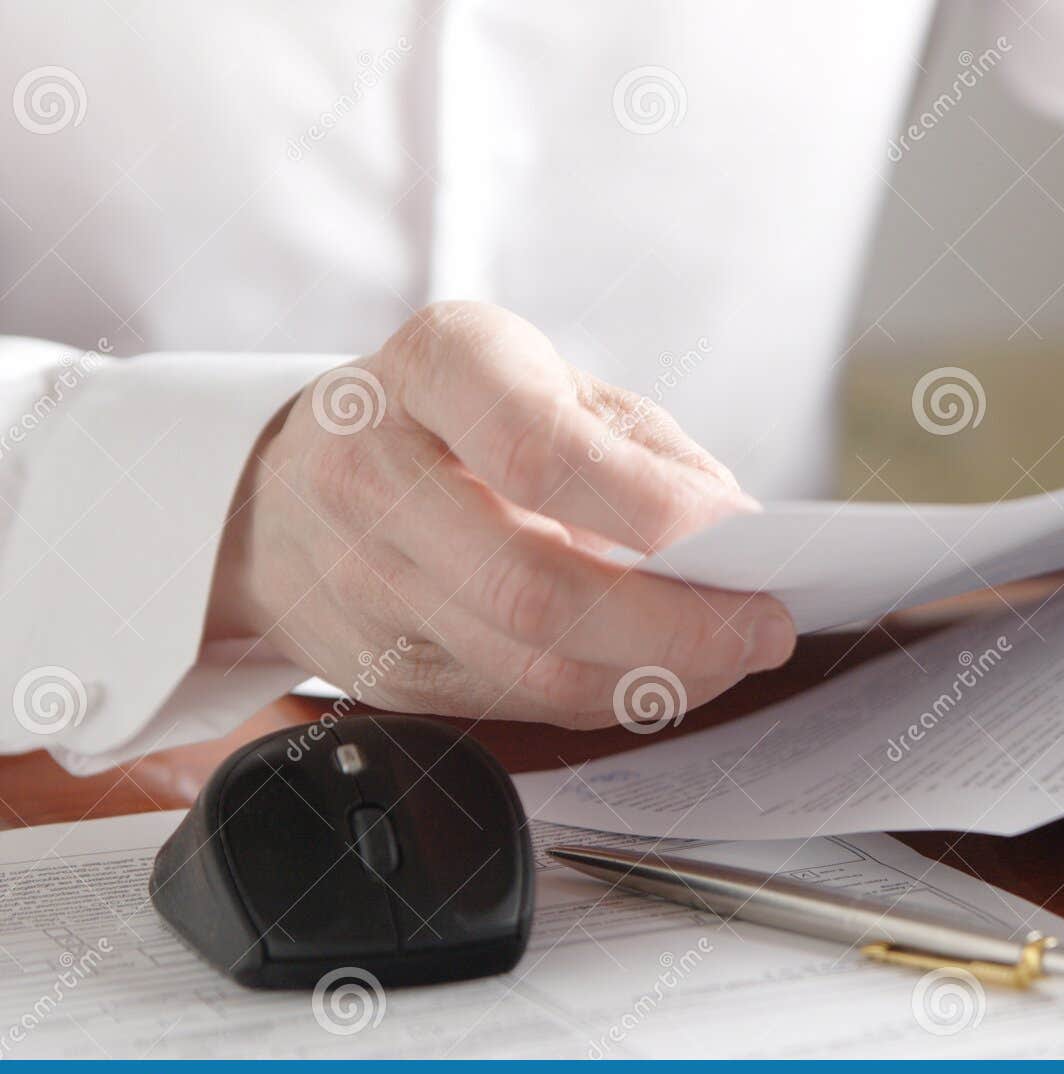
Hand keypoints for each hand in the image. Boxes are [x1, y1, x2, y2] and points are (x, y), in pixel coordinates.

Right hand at [206, 301, 795, 726]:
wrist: (289, 486)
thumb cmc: (447, 418)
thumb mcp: (544, 379)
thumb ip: (643, 449)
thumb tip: (734, 535)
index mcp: (432, 369)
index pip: (536, 451)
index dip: (649, 510)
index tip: (741, 538)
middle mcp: (376, 476)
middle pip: (533, 587)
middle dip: (674, 625)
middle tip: (764, 628)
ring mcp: (366, 587)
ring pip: (530, 669)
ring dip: (657, 675)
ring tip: (733, 653)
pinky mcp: (383, 672)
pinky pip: (520, 704)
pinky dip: (611, 695)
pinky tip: (662, 669)